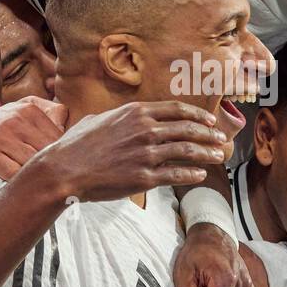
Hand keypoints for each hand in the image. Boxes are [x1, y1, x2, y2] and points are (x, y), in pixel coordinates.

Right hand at [0, 95, 66, 179]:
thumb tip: (68, 126)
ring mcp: (1, 138)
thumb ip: (45, 114)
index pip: (58, 136)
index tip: (64, 165)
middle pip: (47, 150)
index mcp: (28, 111)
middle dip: (53, 167)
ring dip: (37, 176)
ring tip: (42, 184)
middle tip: (58, 180)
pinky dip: (21, 182)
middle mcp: (15, 122)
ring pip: (32, 163)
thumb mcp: (18, 110)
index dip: (63, 153)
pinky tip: (23, 185)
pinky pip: (14, 174)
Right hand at [40, 100, 228, 200]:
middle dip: (209, 135)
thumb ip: (117, 117)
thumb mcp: (98, 119)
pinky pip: (177, 174)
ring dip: (207, 154)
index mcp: (136, 112)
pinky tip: (200, 175)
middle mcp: (145, 130)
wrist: (64, 169)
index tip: (209, 121)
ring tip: (217, 157)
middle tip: (221, 139)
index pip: (177, 110)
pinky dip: (192, 174)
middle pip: (188, 130)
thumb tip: (121, 117)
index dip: (198, 116)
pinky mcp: (144, 177)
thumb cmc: (76, 144)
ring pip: (187, 152)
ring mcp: (146, 154)